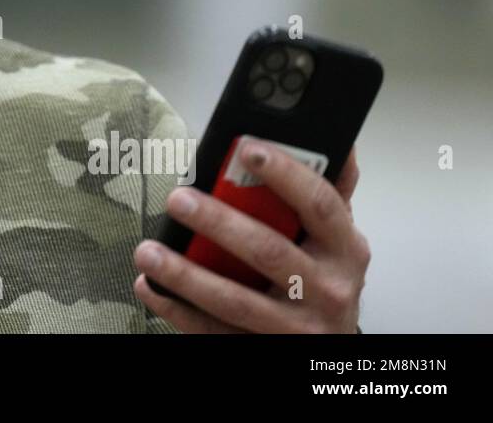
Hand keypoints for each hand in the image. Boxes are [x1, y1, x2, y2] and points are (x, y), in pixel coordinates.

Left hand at [132, 143, 368, 332]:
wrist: (330, 349)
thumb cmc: (325, 280)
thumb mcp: (336, 239)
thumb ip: (330, 194)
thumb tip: (337, 143)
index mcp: (344, 249)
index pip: (319, 205)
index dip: (286, 174)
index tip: (247, 148)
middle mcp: (326, 289)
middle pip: (268, 251)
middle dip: (218, 223)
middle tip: (177, 198)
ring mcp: (295, 325)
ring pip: (235, 299)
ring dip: (185, 275)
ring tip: (148, 252)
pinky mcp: (263, 347)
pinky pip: (214, 331)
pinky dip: (177, 309)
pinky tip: (150, 287)